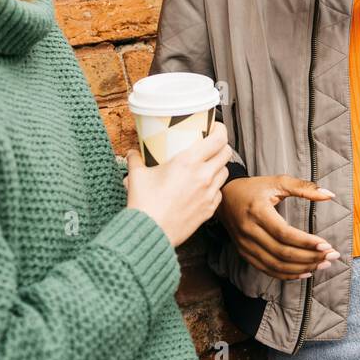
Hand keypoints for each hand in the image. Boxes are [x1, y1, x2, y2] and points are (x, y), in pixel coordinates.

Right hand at [123, 122, 231, 246]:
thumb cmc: (144, 204)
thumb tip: (132, 153)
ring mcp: (209, 193)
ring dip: (219, 166)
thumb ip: (135, 160)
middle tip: (211, 145)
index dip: (220, 129)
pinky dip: (214, 187)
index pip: (218, 139)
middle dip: (221, 146)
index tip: (214, 127)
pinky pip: (219, 193)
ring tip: (208, 165)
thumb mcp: (136, 175)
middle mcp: (203, 176)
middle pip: (226, 153)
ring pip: (225, 172)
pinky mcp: (209, 209)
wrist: (150, 232)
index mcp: (189, 162)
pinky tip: (203, 187)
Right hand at [216, 176, 340, 279]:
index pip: (284, 233)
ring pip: (276, 265)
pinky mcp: (245, 253)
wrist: (225, 197)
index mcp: (258, 212)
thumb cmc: (254, 188)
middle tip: (331, 256)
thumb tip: (329, 194)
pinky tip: (304, 272)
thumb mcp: (277, 181)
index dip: (306, 242)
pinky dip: (286, 274)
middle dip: (310, 257)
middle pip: (282, 252)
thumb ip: (304, 187)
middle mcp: (249, 231)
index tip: (326, 245)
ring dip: (301, 268)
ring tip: (323, 264)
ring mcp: (245, 245)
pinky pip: (267, 269)